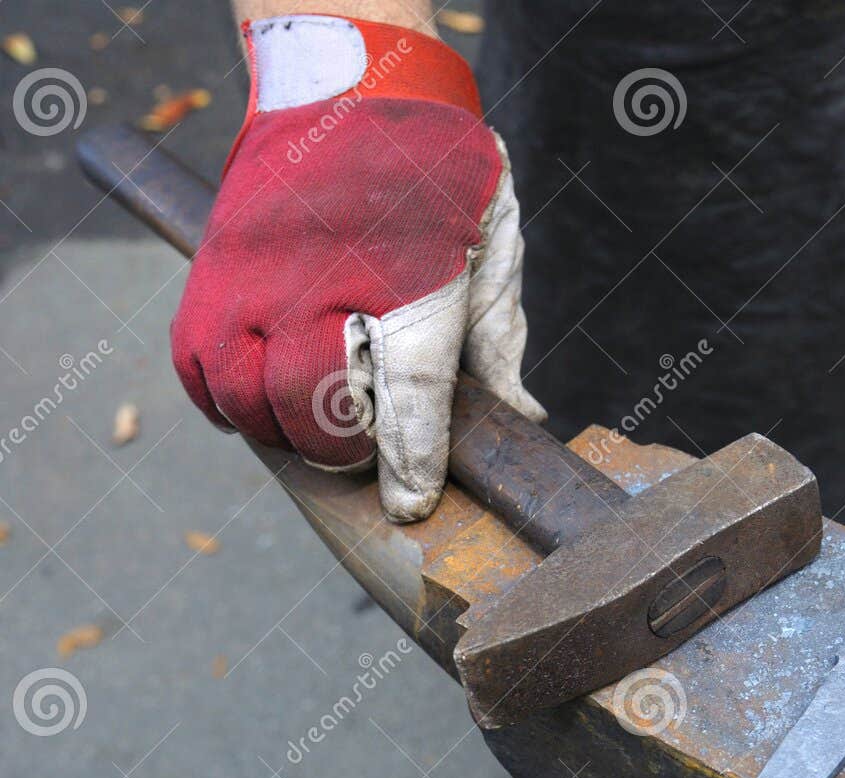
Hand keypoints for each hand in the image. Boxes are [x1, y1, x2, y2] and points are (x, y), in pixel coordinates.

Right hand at [170, 14, 544, 521]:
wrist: (351, 79)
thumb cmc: (436, 168)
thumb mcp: (493, 244)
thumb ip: (498, 340)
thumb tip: (520, 416)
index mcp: (412, 276)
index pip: (408, 393)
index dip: (409, 459)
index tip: (410, 501)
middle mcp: (324, 278)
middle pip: (313, 404)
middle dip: (340, 449)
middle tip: (364, 454)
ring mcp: (257, 274)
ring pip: (244, 395)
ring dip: (278, 429)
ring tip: (313, 425)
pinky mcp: (212, 269)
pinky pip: (196, 365)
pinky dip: (223, 398)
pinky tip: (260, 397)